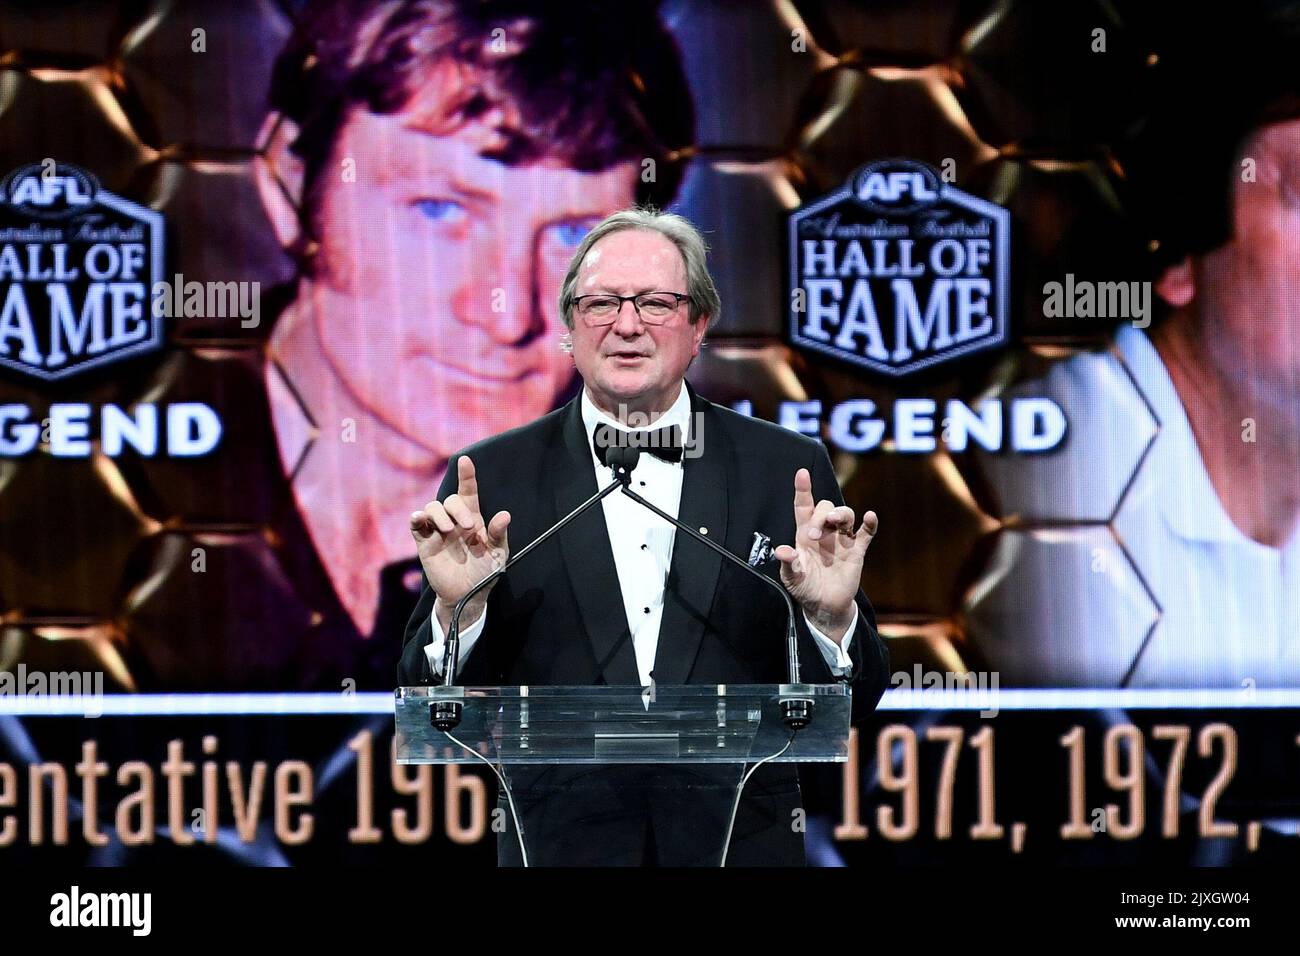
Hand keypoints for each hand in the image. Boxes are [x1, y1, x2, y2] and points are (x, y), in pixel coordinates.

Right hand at [409, 456, 510, 630]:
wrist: (468, 595)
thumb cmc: (485, 572)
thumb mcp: (498, 553)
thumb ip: (499, 534)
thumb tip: (505, 515)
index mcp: (473, 518)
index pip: (469, 492)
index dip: (466, 476)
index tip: (465, 461)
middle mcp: (454, 521)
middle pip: (450, 500)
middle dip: (458, 509)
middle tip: (468, 527)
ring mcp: (438, 531)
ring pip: (432, 508)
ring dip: (440, 515)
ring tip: (449, 531)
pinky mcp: (425, 543)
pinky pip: (417, 525)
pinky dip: (417, 518)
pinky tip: (420, 519)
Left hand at [774, 467, 876, 642]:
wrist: (825, 606)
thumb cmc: (805, 588)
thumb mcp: (791, 578)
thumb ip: (788, 563)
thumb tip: (782, 551)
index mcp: (805, 535)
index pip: (803, 506)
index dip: (803, 489)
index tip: (802, 473)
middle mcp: (824, 532)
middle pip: (825, 508)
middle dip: (820, 515)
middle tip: (814, 536)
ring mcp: (842, 540)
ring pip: (845, 515)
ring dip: (840, 514)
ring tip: (834, 522)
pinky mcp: (857, 551)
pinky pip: (866, 533)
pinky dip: (870, 524)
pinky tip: (870, 517)